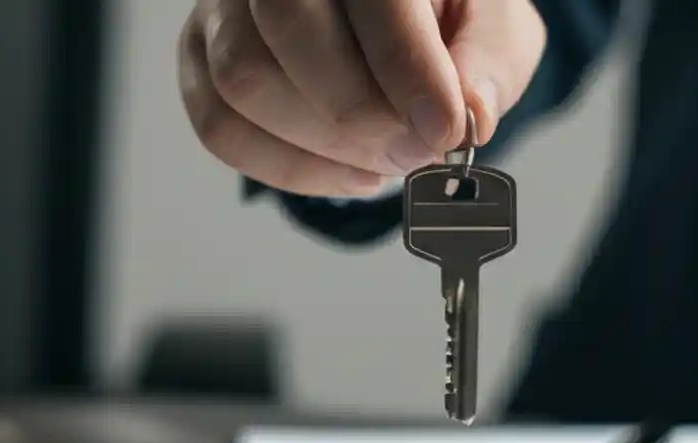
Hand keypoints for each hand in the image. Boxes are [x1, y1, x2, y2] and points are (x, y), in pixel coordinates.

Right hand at [177, 0, 544, 196]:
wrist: (405, 24)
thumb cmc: (449, 21)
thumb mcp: (495, 29)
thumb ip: (489, 65)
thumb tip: (468, 114)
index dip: (405, 68)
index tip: (442, 130)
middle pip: (286, 28)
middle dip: (359, 115)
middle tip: (414, 153)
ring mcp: (229, 3)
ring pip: (244, 81)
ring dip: (324, 148)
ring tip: (385, 163)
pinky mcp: (202, 53)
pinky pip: (219, 124)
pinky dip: (289, 169)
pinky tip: (348, 172)